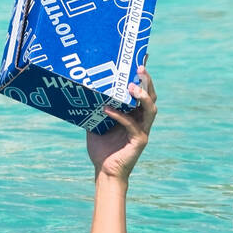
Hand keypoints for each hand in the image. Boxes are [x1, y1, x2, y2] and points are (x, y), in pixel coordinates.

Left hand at [87, 66, 156, 183]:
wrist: (104, 171)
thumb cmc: (101, 148)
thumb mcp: (96, 123)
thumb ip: (94, 108)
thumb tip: (81, 91)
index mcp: (134, 115)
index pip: (143, 92)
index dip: (143, 78)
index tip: (141, 61)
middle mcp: (142, 121)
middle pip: (151, 97)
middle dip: (147, 81)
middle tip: (139, 68)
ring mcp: (143, 130)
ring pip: (150, 109)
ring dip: (142, 96)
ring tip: (131, 86)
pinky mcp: (139, 141)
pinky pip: (132, 124)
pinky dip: (120, 115)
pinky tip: (107, 109)